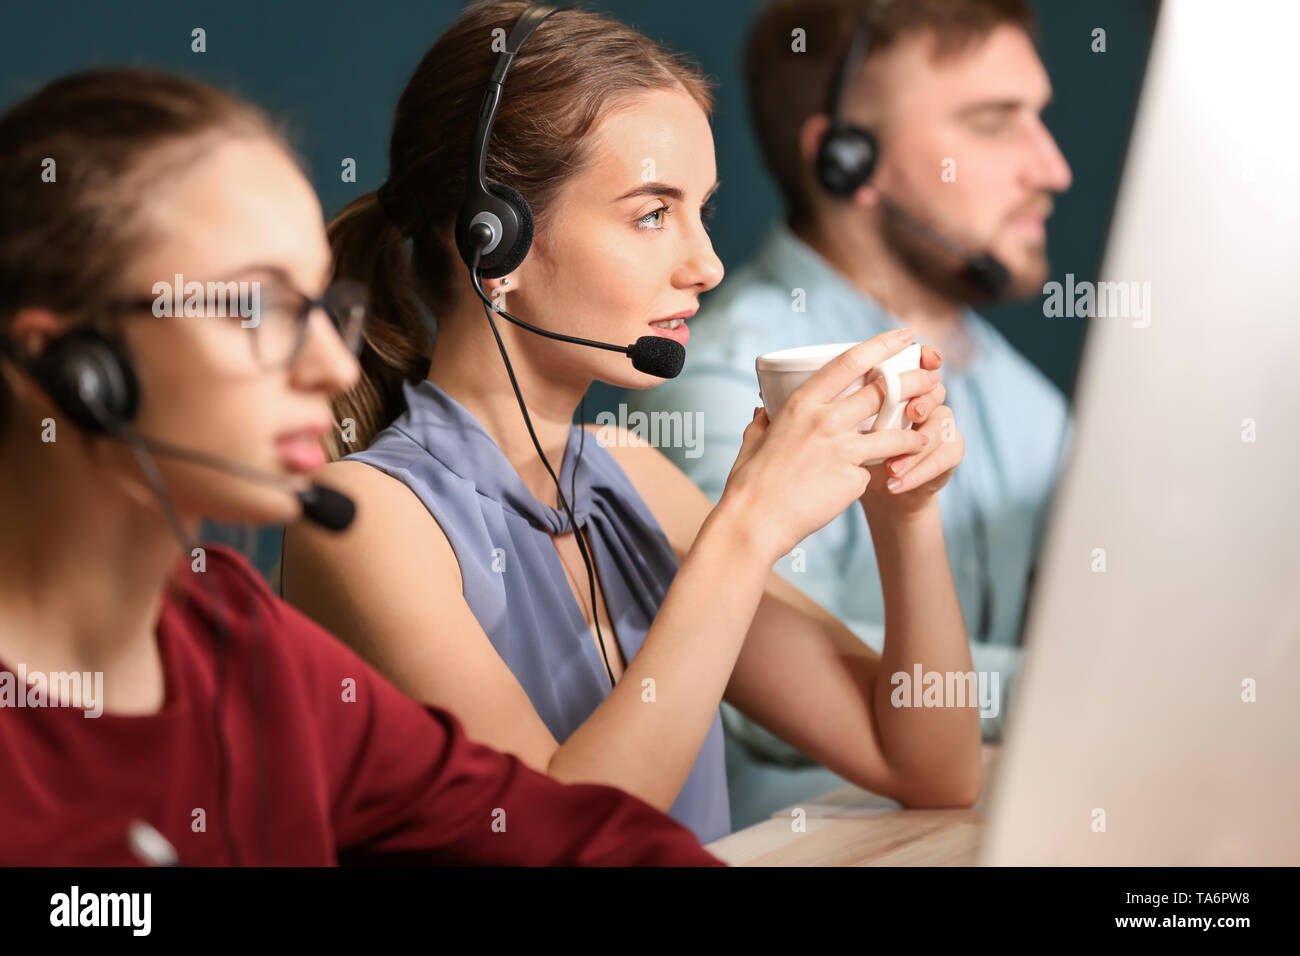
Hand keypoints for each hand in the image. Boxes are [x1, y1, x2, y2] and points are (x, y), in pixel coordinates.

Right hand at [717, 328, 929, 561]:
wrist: (756, 522)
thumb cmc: (749, 482)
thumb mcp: (754, 439)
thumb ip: (764, 420)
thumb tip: (763, 409)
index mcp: (802, 404)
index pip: (850, 361)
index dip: (882, 345)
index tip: (904, 337)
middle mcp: (826, 420)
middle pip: (882, 391)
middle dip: (912, 383)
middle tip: (930, 381)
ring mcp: (843, 450)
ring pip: (893, 432)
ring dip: (913, 433)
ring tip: (924, 436)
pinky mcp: (853, 479)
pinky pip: (872, 470)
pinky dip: (873, 474)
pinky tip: (873, 481)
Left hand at [862, 345, 964, 521]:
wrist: (878, 488)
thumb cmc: (858, 450)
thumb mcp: (848, 426)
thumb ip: (849, 405)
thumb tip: (829, 388)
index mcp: (903, 386)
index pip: (919, 362)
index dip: (925, 356)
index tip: (925, 359)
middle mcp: (926, 400)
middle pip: (935, 390)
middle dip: (923, 401)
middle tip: (912, 415)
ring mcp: (941, 425)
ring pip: (940, 426)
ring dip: (915, 448)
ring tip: (890, 468)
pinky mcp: (951, 451)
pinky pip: (943, 457)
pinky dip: (917, 472)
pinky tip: (895, 484)